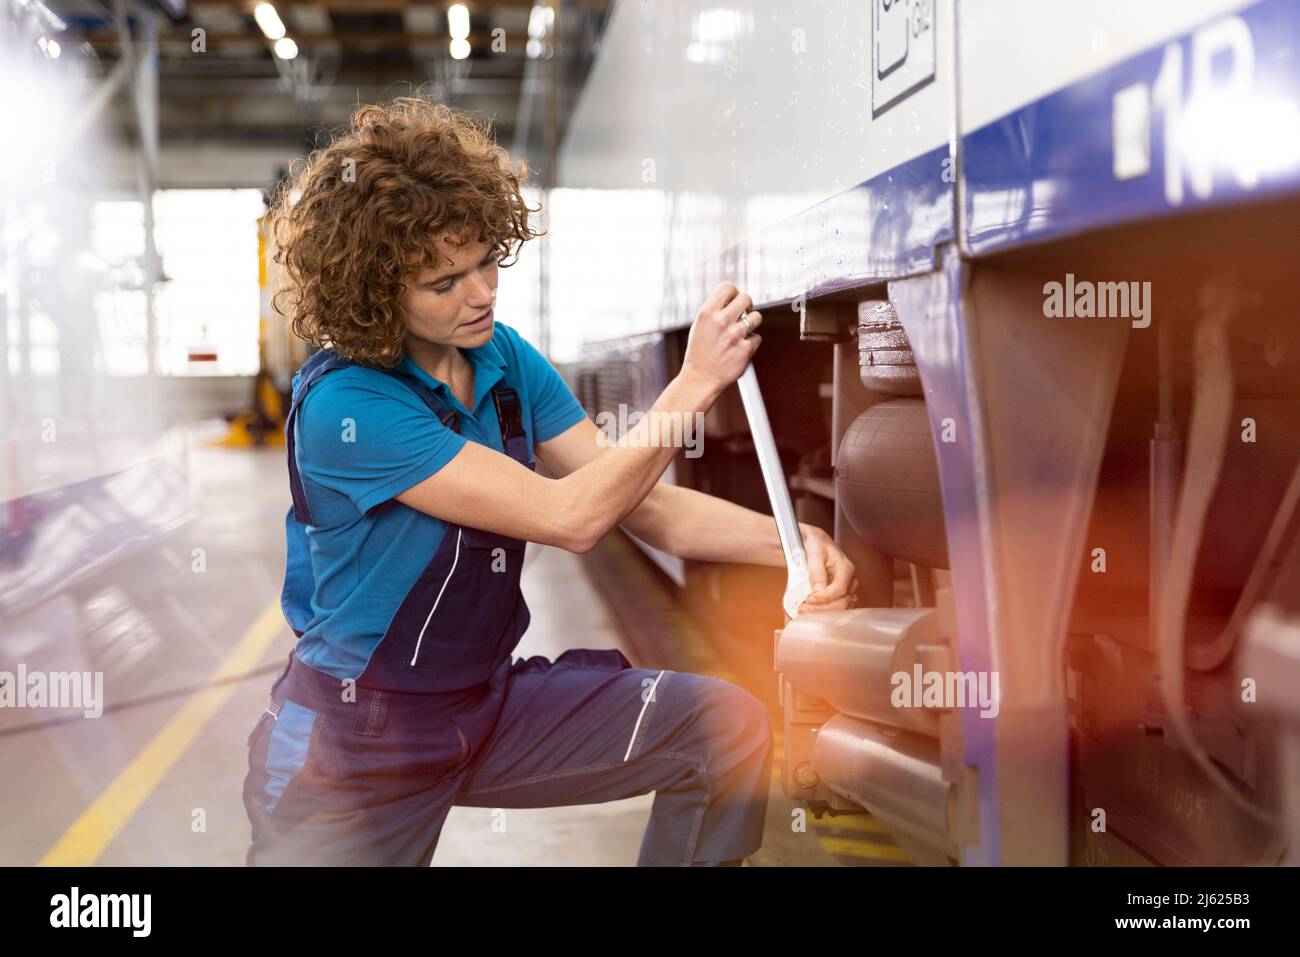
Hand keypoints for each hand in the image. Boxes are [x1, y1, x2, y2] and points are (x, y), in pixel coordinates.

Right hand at [679, 281, 762, 398]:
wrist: (700, 378)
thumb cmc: (700, 352)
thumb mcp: (700, 325)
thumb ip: (716, 310)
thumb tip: (735, 298)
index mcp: (707, 312)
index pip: (728, 287)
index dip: (734, 293)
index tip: (733, 302)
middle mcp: (721, 321)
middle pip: (746, 298)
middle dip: (746, 306)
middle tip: (742, 315)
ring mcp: (734, 335)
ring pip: (756, 317)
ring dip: (751, 324)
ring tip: (741, 333)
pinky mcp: (745, 349)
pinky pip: (757, 337)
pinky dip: (751, 343)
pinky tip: (739, 349)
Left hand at [796, 523, 856, 612]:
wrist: (816, 542)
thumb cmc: (816, 544)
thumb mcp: (814, 552)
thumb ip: (816, 570)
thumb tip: (818, 589)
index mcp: (846, 568)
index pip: (839, 589)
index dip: (824, 598)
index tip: (808, 599)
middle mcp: (849, 581)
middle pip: (840, 604)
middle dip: (820, 609)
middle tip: (801, 608)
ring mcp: (845, 590)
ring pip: (838, 610)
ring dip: (820, 613)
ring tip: (802, 610)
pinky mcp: (838, 596)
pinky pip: (833, 609)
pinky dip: (820, 612)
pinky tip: (808, 610)